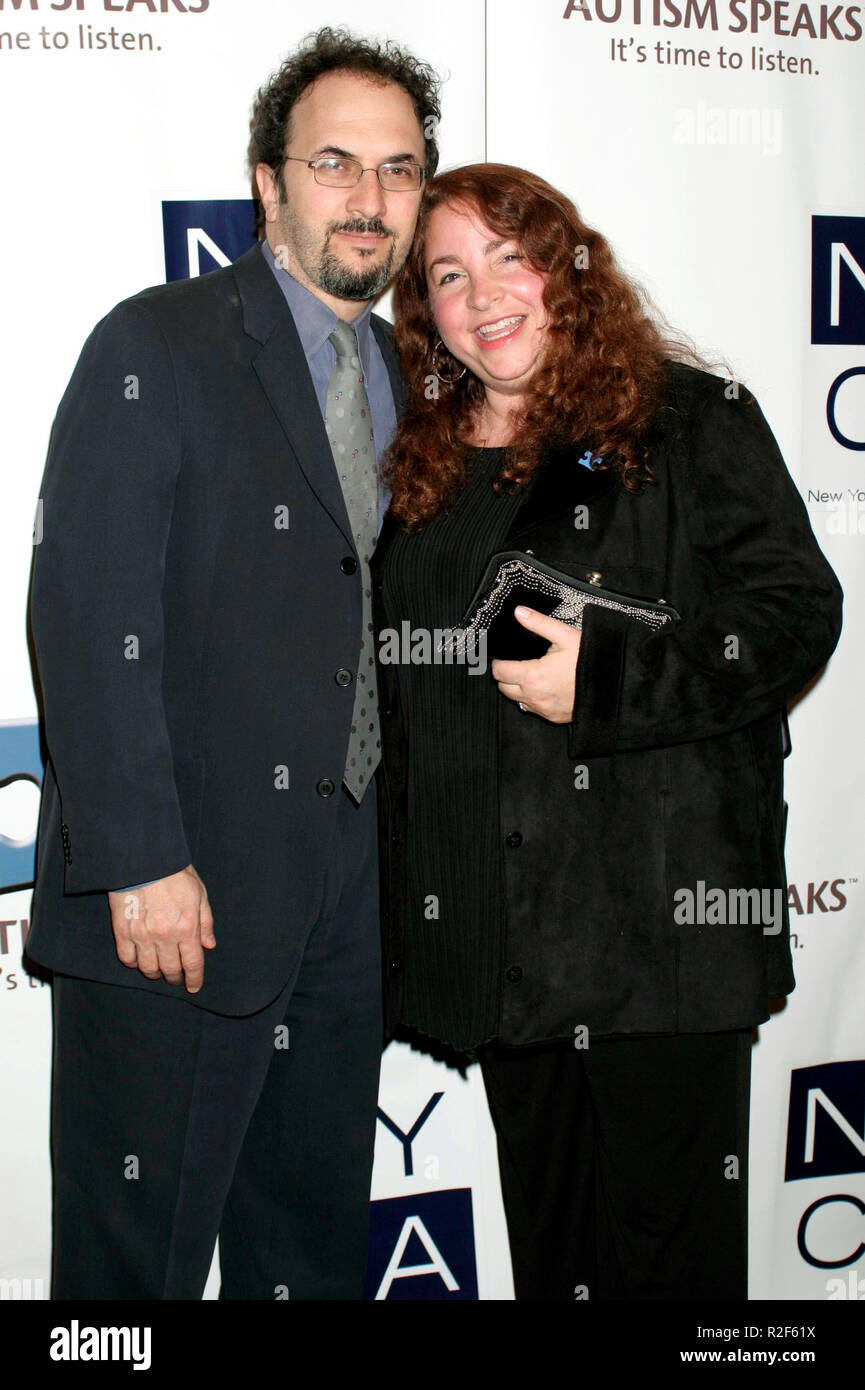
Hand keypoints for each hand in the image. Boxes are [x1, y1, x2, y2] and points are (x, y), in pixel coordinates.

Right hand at [108, 865, 214, 992]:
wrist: (144, 859)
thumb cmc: (175, 873)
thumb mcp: (199, 894)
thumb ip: (205, 922)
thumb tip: (209, 945)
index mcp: (186, 927)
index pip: (192, 963)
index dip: (194, 978)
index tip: (194, 986)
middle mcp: (164, 936)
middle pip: (170, 970)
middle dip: (175, 977)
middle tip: (176, 977)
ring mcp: (141, 935)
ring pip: (148, 969)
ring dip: (155, 973)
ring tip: (158, 970)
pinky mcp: (122, 931)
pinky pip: (127, 958)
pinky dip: (134, 963)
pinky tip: (139, 959)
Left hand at [492, 606, 581, 723]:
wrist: (612, 684)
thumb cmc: (590, 661)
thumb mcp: (565, 635)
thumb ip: (539, 623)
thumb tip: (519, 612)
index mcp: (533, 675)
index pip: (499, 672)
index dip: (499, 662)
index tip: (504, 657)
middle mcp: (534, 696)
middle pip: (504, 688)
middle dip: (506, 676)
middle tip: (518, 664)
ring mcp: (543, 709)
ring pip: (517, 701)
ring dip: (519, 689)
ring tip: (533, 675)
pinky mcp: (553, 717)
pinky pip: (534, 710)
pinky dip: (534, 700)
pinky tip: (545, 687)